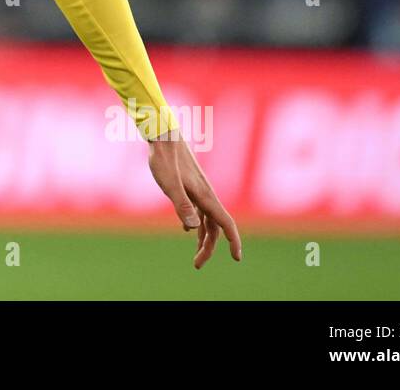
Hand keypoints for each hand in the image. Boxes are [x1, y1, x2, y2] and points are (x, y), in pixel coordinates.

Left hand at [146, 128, 242, 268]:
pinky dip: (196, 222)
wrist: (162, 134)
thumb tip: (194, 229)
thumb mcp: (169, 184)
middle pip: (214, 227)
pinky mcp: (189, 184)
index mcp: (205, 196)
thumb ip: (181, 205)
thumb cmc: (164, 158)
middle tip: (197, 265)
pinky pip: (198, 209)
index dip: (233, 241)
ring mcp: (198, 189)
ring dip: (203, 238)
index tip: (236, 259)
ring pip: (207, 219)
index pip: (225, 223)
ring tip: (196, 255)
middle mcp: (205, 194)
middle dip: (209, 248)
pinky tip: (187, 228)